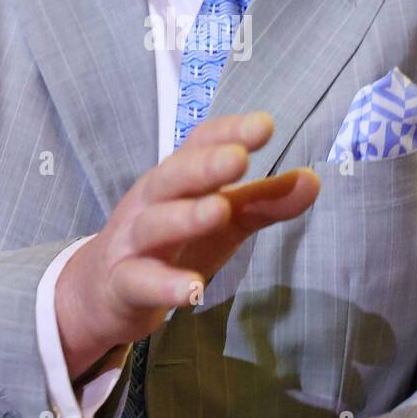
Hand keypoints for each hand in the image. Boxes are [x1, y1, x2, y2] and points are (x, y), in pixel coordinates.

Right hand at [56, 111, 319, 379]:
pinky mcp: (122, 284)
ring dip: (186, 216)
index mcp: (175, 179)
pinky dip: (165, 286)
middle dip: (204, 166)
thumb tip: (314, 179)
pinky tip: (192, 291)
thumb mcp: (222, 221)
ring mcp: (131, 242)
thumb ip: (263, 201)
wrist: (103, 292)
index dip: (227, 133)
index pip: (197, 145)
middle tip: (239, 158)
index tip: (264, 125)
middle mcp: (150, 202)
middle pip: (172, 177)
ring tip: (220, 210)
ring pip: (154, 225)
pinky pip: (141, 282)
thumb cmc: (172, 244)